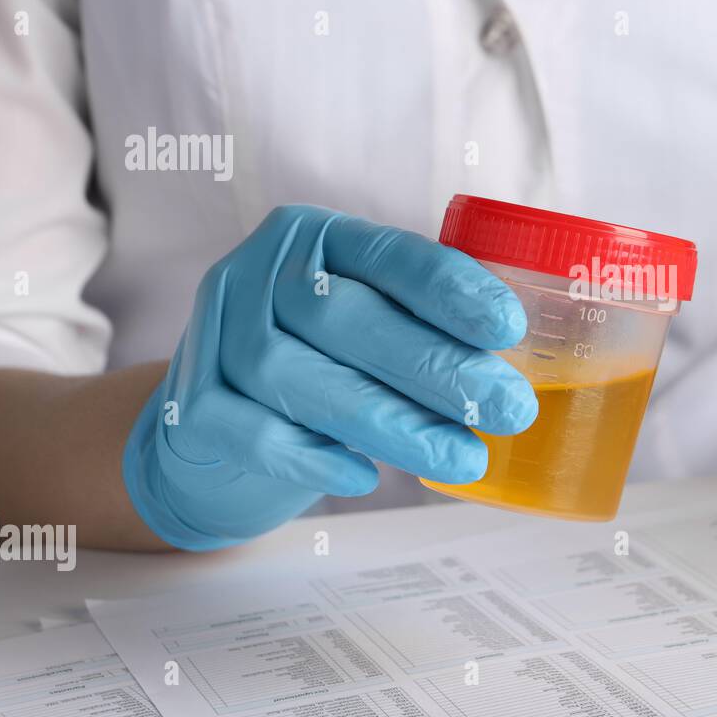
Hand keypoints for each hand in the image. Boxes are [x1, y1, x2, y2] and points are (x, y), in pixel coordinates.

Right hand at [122, 204, 536, 549]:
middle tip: (508, 409)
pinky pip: (253, 433)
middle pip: (345, 318)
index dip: (450, 289)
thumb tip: (527, 358)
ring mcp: (214, 337)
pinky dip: (312, 457)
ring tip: (464, 459)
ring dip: (392, 423)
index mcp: (313, 238)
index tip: (510, 327)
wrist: (209, 426)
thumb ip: (422, 322)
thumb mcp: (364, 323)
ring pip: (302, 379)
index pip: (389, 256)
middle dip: (436, 367)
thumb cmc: (320, 364)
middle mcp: (256, 274)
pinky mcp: (190, 406)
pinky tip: (365, 478)